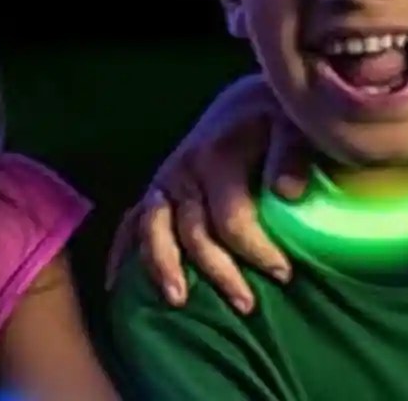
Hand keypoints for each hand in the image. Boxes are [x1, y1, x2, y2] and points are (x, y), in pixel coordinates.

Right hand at [105, 74, 311, 312]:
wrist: (245, 103)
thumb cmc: (274, 120)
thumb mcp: (291, 125)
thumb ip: (291, 155)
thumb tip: (288, 193)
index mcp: (215, 158)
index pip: (231, 218)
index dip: (256, 250)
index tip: (284, 274)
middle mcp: (182, 172)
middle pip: (192, 233)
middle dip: (219, 272)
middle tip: (247, 305)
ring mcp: (163, 183)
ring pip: (153, 231)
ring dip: (163, 267)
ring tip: (178, 301)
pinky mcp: (155, 191)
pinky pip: (130, 224)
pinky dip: (121, 252)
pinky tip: (116, 286)